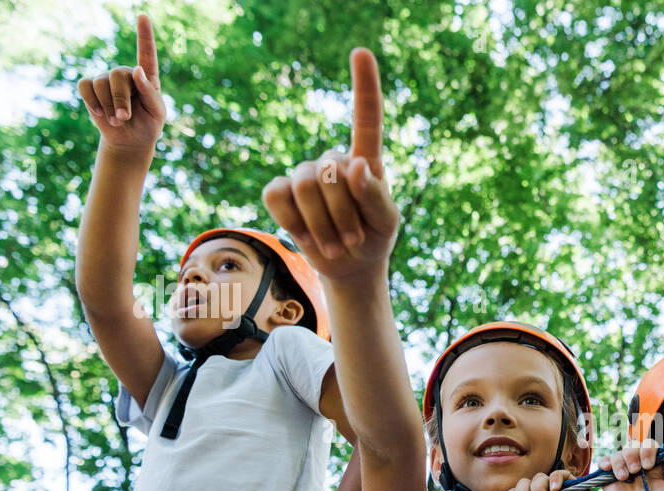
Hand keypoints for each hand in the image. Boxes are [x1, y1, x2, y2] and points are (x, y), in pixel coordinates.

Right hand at [76, 14, 164, 155]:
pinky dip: (92, 101)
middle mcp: (126, 74)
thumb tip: (136, 70)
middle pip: (117, 75)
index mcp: (146, 77)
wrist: (130, 140)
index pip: (146, 53)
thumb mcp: (156, 112)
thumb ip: (149, 92)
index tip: (143, 17)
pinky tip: (100, 113)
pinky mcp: (91, 88)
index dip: (144, 35)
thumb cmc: (148, 125)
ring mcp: (107, 79)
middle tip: (125, 118)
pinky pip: (85, 86)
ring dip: (108, 105)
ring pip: (101, 82)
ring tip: (117, 120)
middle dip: (120, 100)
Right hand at [262, 48, 398, 281]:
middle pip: (327, 173)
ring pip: (303, 186)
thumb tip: (356, 165)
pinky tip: (307, 235)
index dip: (364, 86)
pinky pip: (276, 197)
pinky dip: (294, 223)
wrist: (349, 266)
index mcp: (365, 160)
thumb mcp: (387, 223)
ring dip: (322, 224)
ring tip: (338, 244)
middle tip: (355, 239)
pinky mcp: (280, 193)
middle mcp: (332, 161)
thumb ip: (376, 196)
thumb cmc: (374, 238)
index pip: (366, 118)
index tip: (361, 52)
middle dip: (342, 213)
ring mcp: (303, 175)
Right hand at [598, 440, 663, 490]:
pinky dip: (606, 461)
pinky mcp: (610, 480)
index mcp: (655, 466)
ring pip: (619, 452)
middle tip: (638, 470)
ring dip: (622, 460)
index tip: (649, 465)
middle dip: (634, 453)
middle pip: (634, 445)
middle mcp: (639, 466)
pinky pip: (604, 462)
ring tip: (625, 477)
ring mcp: (624, 472)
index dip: (649, 449)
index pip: (650, 446)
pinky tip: (609, 469)